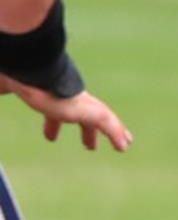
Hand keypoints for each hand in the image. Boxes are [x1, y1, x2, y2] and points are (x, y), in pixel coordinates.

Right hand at [2, 79, 128, 151]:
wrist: (34, 72)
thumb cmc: (17, 79)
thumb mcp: (6, 85)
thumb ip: (3, 88)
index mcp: (48, 95)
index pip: (55, 112)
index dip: (54, 123)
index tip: (51, 136)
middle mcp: (68, 97)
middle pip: (82, 115)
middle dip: (87, 130)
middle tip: (89, 145)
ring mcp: (82, 103)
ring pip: (101, 118)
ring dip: (111, 132)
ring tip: (121, 145)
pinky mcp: (92, 110)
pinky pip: (108, 124)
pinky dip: (116, 134)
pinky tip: (124, 146)